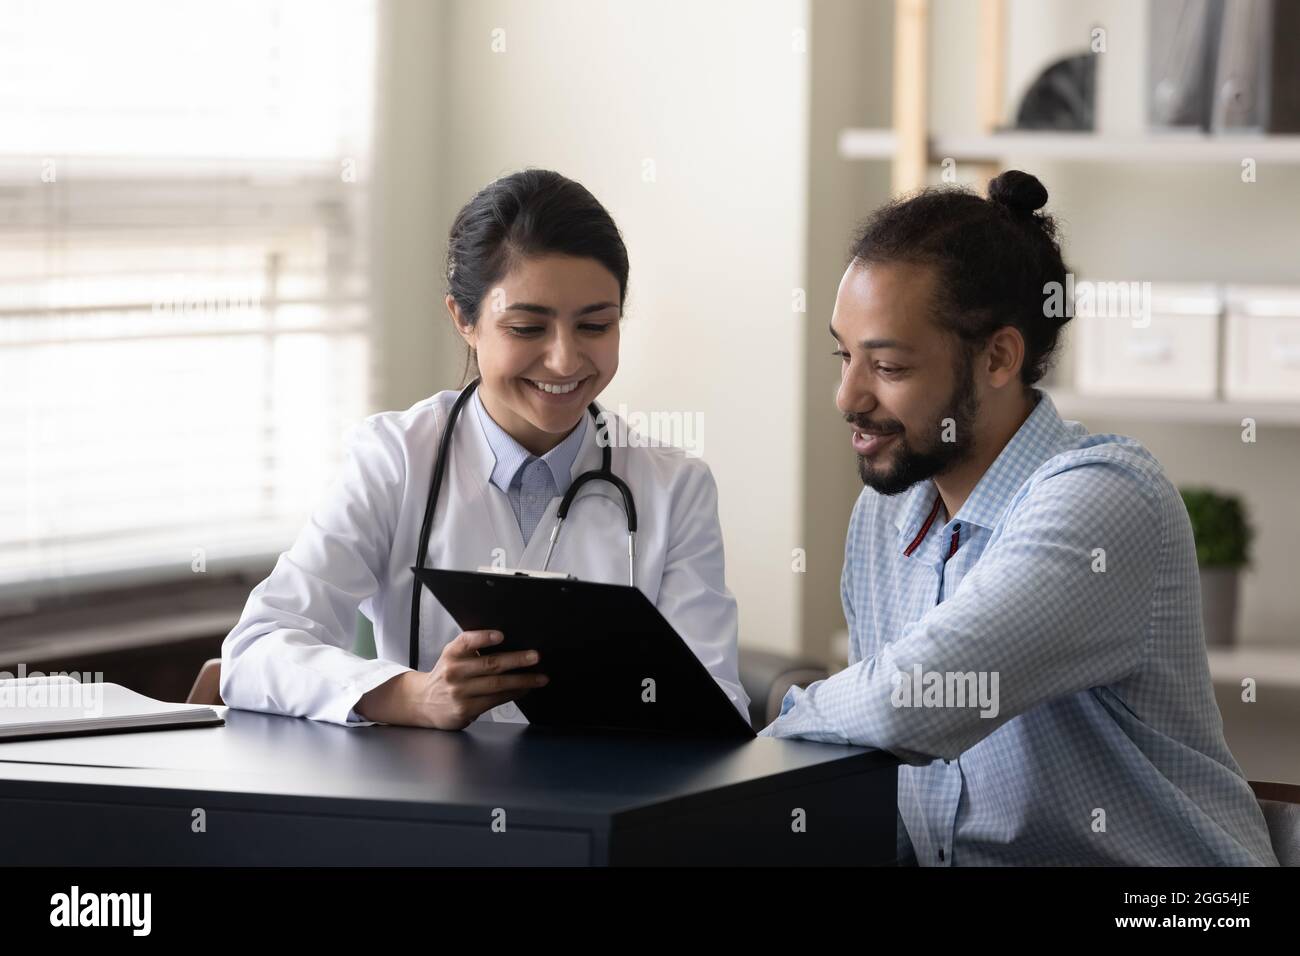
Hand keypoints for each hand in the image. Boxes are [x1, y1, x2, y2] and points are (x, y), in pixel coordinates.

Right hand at [360, 630, 547, 730]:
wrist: (423, 702)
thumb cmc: (446, 675)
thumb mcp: (452, 656)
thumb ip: (471, 648)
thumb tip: (508, 642)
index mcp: (452, 653)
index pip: (467, 641)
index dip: (483, 637)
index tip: (501, 635)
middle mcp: (454, 671)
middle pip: (490, 664)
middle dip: (517, 660)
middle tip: (535, 656)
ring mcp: (459, 692)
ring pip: (497, 684)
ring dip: (522, 681)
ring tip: (539, 678)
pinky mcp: (465, 709)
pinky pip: (495, 700)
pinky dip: (513, 694)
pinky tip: (524, 690)